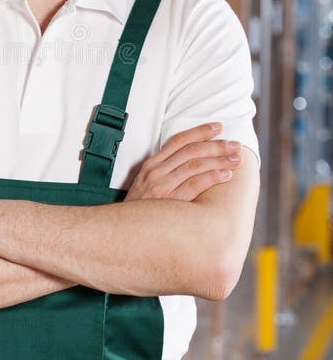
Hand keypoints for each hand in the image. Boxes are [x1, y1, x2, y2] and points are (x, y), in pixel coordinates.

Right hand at [125, 123, 241, 202]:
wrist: (121, 232)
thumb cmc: (138, 211)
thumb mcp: (145, 185)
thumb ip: (163, 173)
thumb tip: (188, 164)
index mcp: (151, 164)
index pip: (178, 140)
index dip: (199, 131)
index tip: (217, 127)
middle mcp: (156, 171)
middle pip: (191, 150)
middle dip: (216, 145)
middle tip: (235, 144)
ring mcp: (162, 185)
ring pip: (196, 165)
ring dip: (220, 160)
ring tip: (237, 159)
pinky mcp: (169, 200)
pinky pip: (194, 184)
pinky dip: (212, 177)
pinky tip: (226, 175)